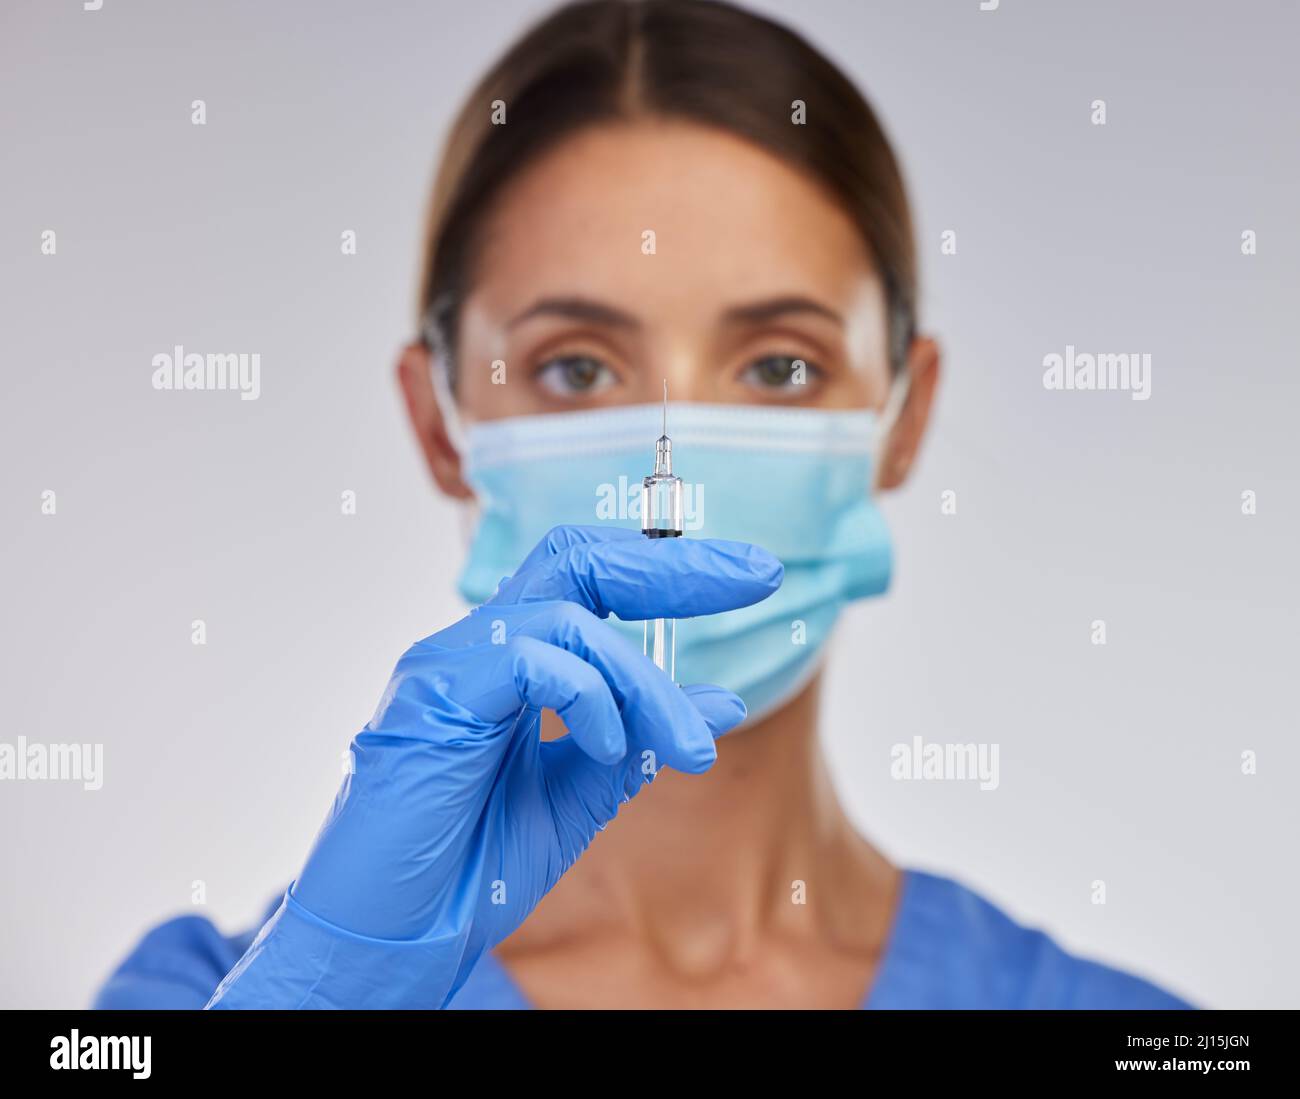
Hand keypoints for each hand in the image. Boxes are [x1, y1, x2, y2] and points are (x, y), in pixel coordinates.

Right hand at [207, 525, 781, 1007]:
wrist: (392, 938)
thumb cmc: (467, 866)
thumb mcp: (579, 796)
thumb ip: (642, 739)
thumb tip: (724, 698)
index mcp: (511, 662)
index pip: (594, 580)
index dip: (670, 570)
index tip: (752, 578)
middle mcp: (479, 647)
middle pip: (578, 556)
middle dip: (674, 565)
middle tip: (757, 576)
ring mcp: (450, 662)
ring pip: (571, 616)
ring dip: (647, 682)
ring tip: (689, 745)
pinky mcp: (434, 693)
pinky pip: (532, 658)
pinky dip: (588, 697)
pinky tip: (611, 748)